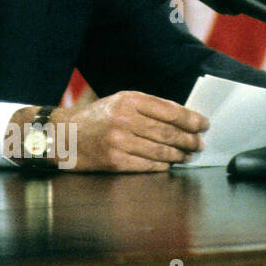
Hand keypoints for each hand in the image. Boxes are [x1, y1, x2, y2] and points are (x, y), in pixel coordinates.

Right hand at [12, 90, 207, 171]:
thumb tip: (183, 118)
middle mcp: (123, 119)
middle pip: (169, 133)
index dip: (192, 120)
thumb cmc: (94, 118)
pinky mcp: (114, 161)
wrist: (61, 135)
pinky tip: (169, 164)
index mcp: (128, 99)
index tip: (204, 125)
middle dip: (190, 140)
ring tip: (187, 155)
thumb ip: (147, 107)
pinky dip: (163, 166)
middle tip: (200, 144)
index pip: (171, 111)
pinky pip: (148, 166)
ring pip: (161, 151)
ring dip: (179, 155)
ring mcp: (118, 141)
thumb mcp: (118, 102)